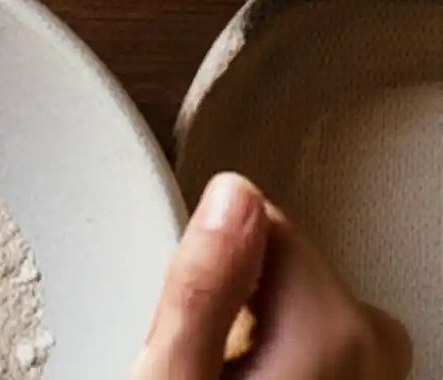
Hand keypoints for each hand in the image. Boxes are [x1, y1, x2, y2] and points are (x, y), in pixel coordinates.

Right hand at [133, 173, 412, 378]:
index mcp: (334, 324)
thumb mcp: (174, 374)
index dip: (205, 263)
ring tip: (223, 375)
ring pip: (297, 299)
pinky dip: (283, 354)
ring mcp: (380, 368)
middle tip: (202, 360)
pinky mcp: (364, 379)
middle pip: (278, 259)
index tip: (189, 318)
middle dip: (233, 296)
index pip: (255, 217)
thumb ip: (202, 284)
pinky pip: (317, 338)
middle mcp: (378, 343)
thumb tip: (232, 193)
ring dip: (257, 328)